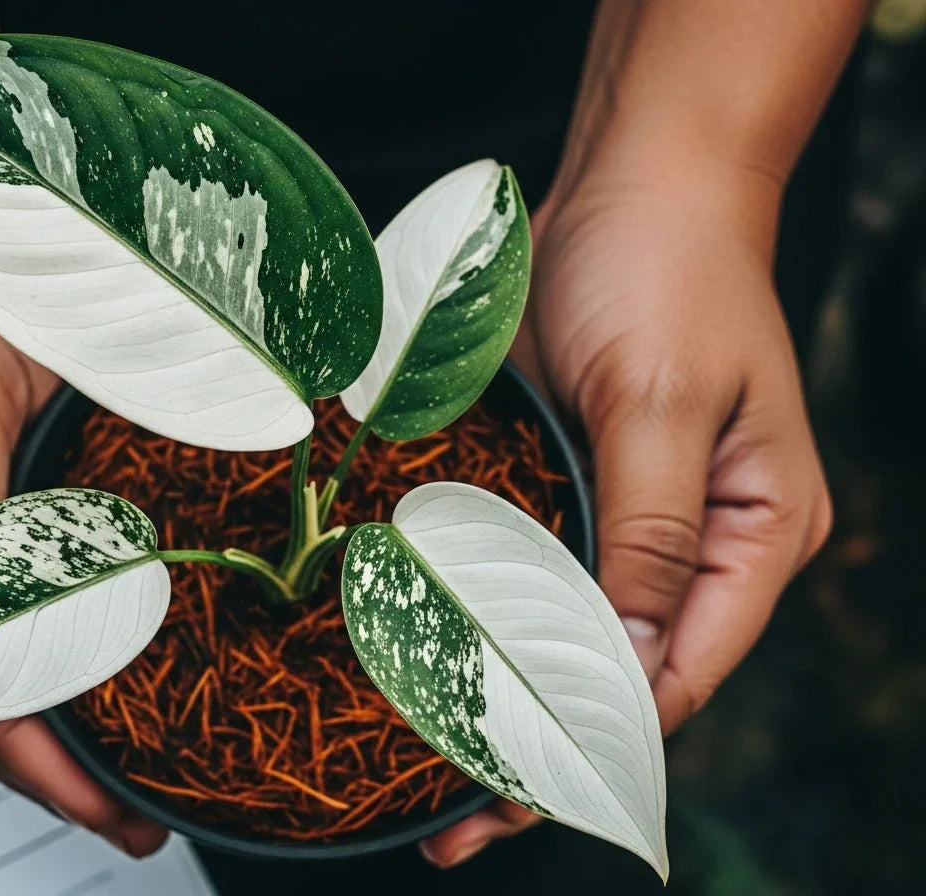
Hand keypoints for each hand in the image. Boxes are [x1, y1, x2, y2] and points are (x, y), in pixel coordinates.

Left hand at [420, 159, 832, 866]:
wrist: (634, 182)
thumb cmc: (667, 272)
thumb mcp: (663, 401)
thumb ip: (649, 531)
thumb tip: (626, 656)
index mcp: (756, 533)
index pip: (677, 673)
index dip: (595, 744)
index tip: (509, 797)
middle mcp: (700, 542)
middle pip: (624, 674)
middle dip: (545, 747)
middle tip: (456, 822)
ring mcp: (637, 515)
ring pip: (575, 634)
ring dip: (508, 693)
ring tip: (430, 766)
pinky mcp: (581, 482)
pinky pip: (536, 572)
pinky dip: (489, 619)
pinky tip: (430, 658)